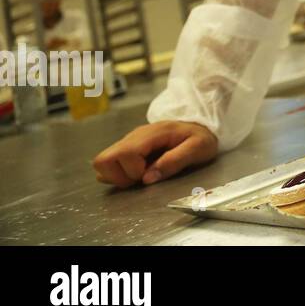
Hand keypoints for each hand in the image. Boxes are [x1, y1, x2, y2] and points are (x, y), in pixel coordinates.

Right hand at [93, 121, 217, 187]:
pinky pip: (109, 164)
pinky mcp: (126, 149)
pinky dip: (117, 174)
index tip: (150, 175)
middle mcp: (134, 136)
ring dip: (116, 176)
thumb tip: (148, 178)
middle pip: (103, 159)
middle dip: (119, 177)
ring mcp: (128, 142)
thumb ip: (175, 161)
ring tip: (139, 176)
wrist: (201, 126)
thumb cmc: (200, 137)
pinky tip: (136, 173)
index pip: (125, 153)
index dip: (133, 171)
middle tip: (140, 178)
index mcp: (152, 134)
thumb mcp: (199, 148)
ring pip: (102, 162)